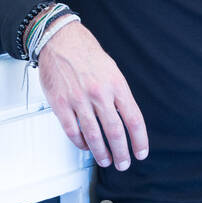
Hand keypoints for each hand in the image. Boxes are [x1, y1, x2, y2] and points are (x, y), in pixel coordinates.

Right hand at [36, 18, 148, 170]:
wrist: (60, 39)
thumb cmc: (86, 53)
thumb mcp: (112, 70)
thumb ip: (118, 94)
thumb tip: (125, 118)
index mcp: (116, 85)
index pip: (134, 119)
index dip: (139, 140)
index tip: (141, 152)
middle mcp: (99, 94)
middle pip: (115, 132)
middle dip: (122, 152)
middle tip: (124, 163)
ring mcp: (79, 100)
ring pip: (94, 136)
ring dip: (101, 153)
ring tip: (106, 161)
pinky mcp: (60, 104)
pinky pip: (72, 131)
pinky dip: (80, 143)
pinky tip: (85, 146)